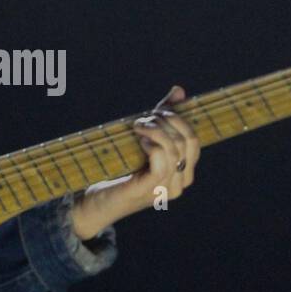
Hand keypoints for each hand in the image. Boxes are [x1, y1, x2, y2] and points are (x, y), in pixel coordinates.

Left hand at [70, 84, 200, 238]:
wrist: (96, 200)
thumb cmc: (120, 169)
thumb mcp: (144, 140)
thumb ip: (162, 118)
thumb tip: (179, 91)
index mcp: (183, 171)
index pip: (194, 139)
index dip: (179, 118)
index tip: (157, 110)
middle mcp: (180, 182)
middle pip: (187, 141)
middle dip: (166, 121)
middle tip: (143, 119)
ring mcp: (166, 189)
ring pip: (175, 149)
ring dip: (156, 130)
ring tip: (138, 126)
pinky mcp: (149, 189)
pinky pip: (162, 161)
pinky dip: (153, 144)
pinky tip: (140, 141)